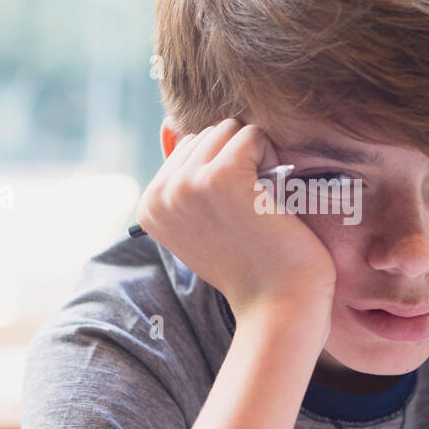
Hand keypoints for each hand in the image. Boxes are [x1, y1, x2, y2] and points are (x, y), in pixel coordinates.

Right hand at [136, 117, 336, 324]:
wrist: (278, 303)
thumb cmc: (252, 263)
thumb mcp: (204, 223)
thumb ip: (187, 183)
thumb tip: (172, 126)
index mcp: (150, 205)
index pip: (188, 147)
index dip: (221, 170)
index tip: (231, 214)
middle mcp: (161, 193)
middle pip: (208, 134)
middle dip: (238, 159)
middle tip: (250, 208)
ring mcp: (188, 184)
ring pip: (229, 129)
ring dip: (255, 157)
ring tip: (260, 202)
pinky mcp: (221, 177)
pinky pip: (252, 135)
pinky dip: (271, 157)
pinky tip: (271, 197)